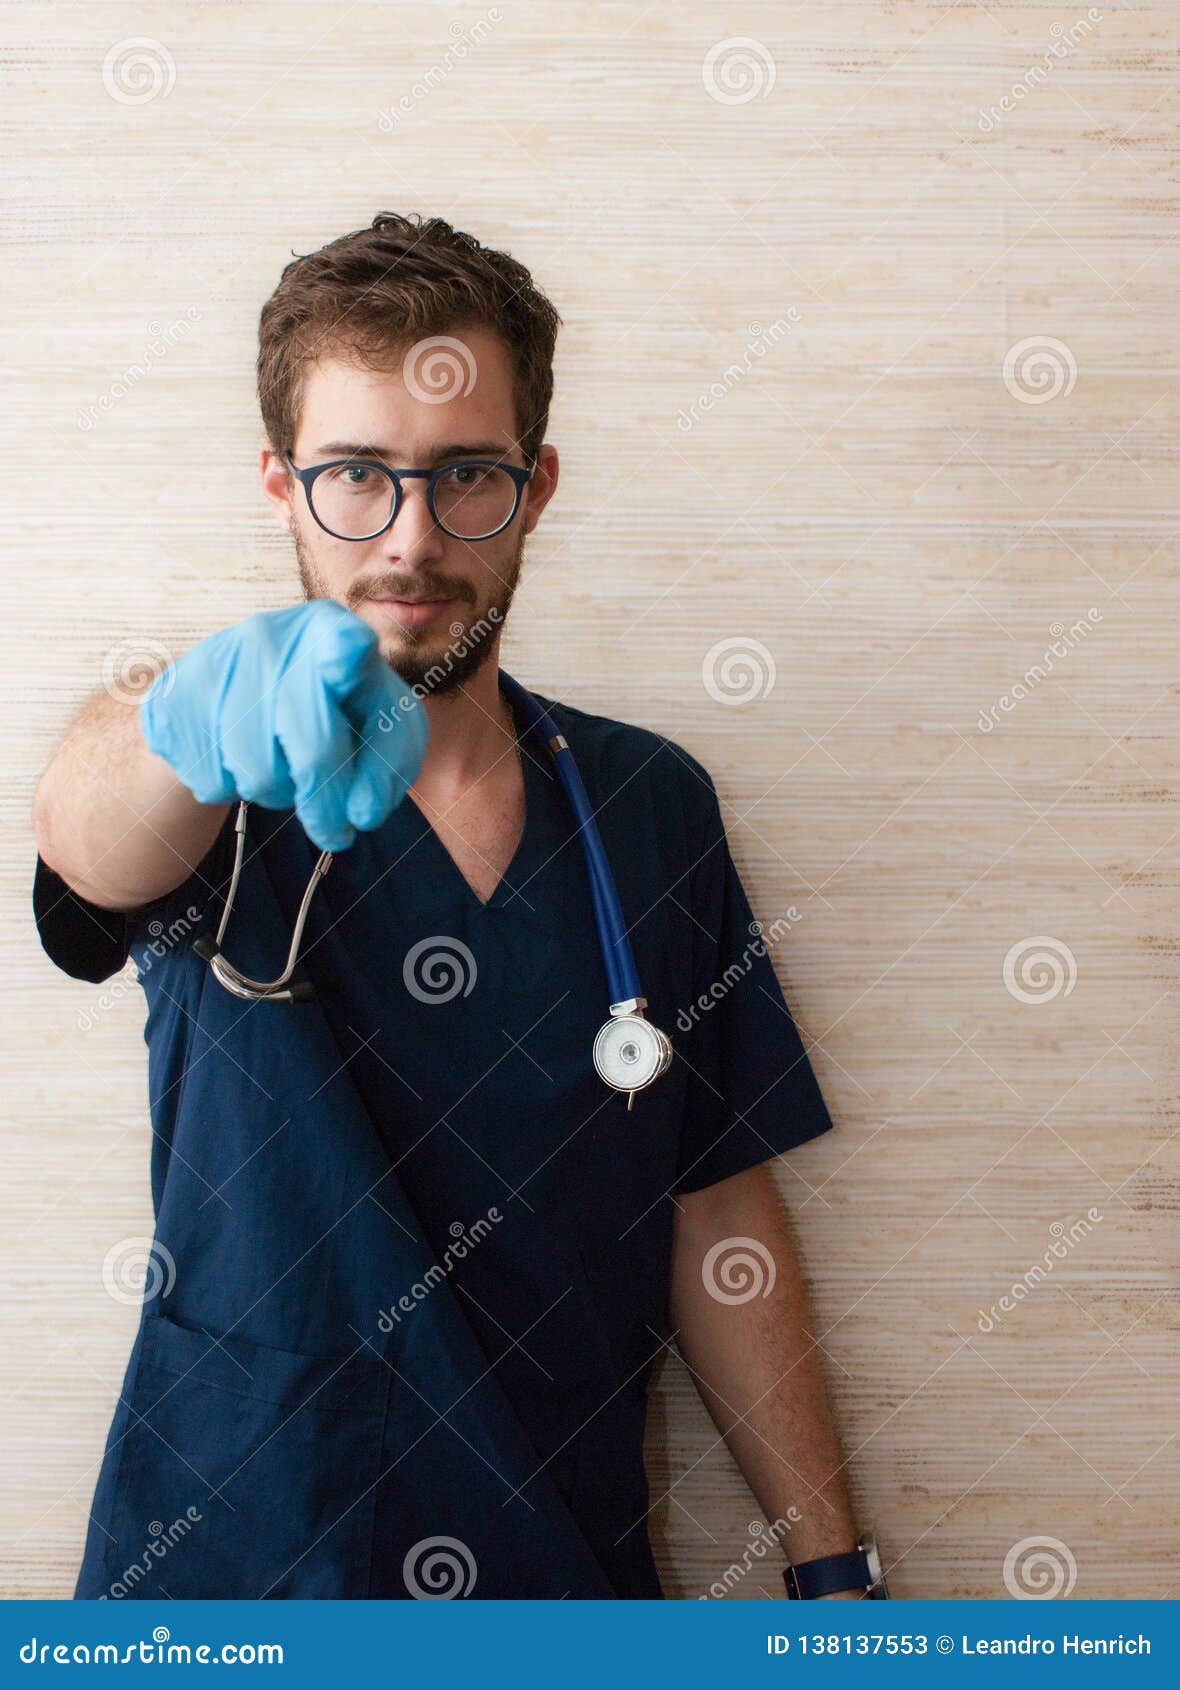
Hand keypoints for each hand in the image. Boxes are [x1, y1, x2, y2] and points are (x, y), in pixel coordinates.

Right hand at [139, 600, 427, 853]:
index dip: (345, 654)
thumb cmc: (332, 715)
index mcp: (332, 631)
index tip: (347, 659)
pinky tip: (238, 760)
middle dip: (326, 804)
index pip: (341, 641)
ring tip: (282, 770)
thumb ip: (386, 770)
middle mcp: (270, 635)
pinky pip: (209, 780)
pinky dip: (231, 790)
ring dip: (277, 794)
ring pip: (257, 772)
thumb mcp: (377, 733)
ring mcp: (214, 661)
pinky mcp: (171, 696)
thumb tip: (361, 813)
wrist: (241, 695)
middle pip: (310, 746)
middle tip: (335, 833)